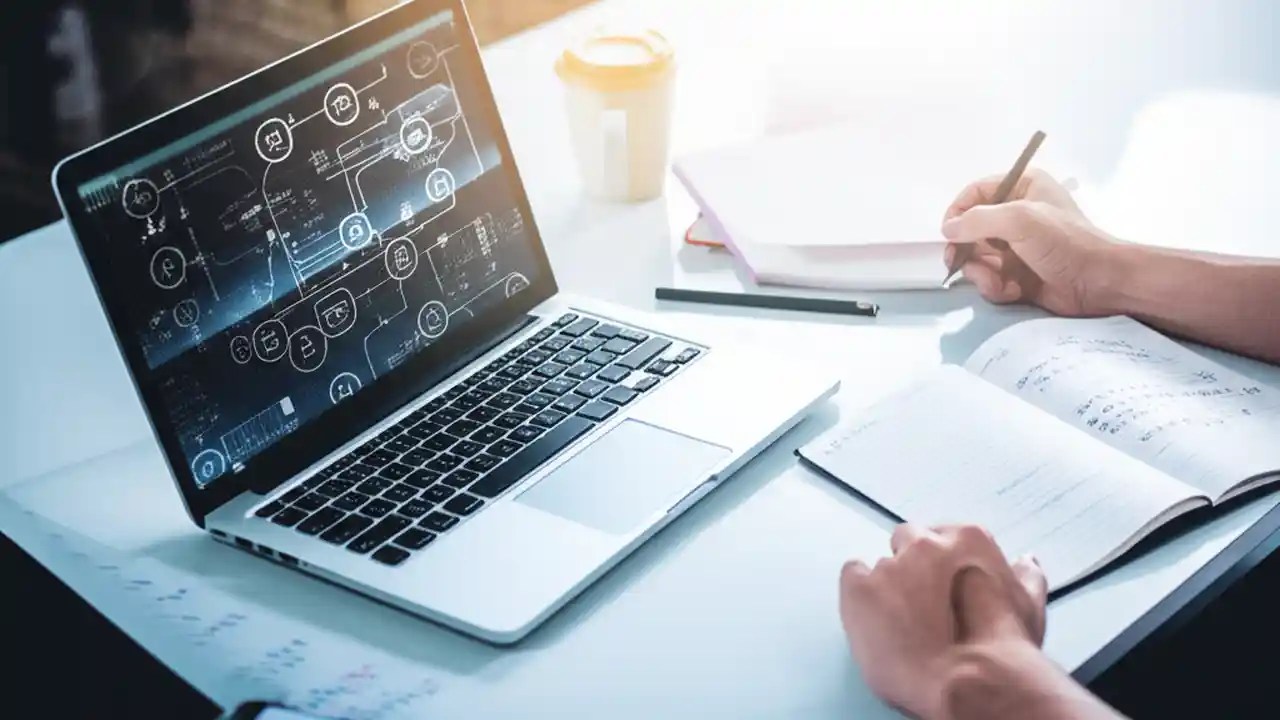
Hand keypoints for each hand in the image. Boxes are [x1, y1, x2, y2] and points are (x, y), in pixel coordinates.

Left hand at [838, 524, 1047, 719]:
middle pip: (908, 540)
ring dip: (888, 587)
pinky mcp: (859, 589)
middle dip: (912, 564)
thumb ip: (1026, 578)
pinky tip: (872, 615)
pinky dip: (860, 593)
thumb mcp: (1026, 607)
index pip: (944, 535)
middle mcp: (924, 544)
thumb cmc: (1001, 647)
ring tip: (898, 621)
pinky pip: (853, 576)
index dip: (942, 561)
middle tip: (919, 600)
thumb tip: (1026, 561)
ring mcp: (889, 565)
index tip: (943, 581)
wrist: (966, 680)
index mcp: (968, 539)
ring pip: (881, 565)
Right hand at [941, 169, 1119, 316]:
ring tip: (996, 281)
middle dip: (966, 249)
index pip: (975, 193)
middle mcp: (1016, 214)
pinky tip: (1011, 291)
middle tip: (959, 262)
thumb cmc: (1065, 242)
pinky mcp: (1017, 274)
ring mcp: (1016, 246)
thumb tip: (947, 229)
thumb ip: (977, 220)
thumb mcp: (1020, 219)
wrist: (1099, 282)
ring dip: (981, 273)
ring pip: (976, 258)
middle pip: (970, 229)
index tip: (950, 232)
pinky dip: (995, 287)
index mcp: (1022, 187)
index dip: (958, 211)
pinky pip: (990, 278)